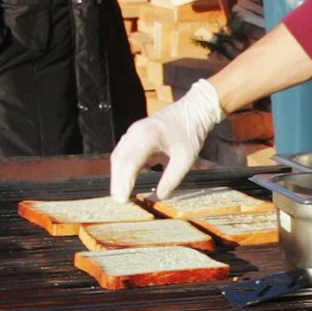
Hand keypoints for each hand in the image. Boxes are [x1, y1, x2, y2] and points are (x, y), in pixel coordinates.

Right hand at [110, 79, 223, 201]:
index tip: (123, 199)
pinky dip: (124, 166)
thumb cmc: (191, 132)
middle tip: (120, 201)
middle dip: (117, 181)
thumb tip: (160, 196)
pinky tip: (130, 178)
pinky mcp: (135, 133)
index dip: (124, 182)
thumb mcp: (186, 159)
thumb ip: (173, 178)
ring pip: (119, 155)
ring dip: (119, 174)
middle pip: (119, 159)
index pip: (130, 162)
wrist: (193, 110)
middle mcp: (136, 132)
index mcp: (148, 136)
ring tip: (122, 193)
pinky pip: (124, 151)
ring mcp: (134, 131)